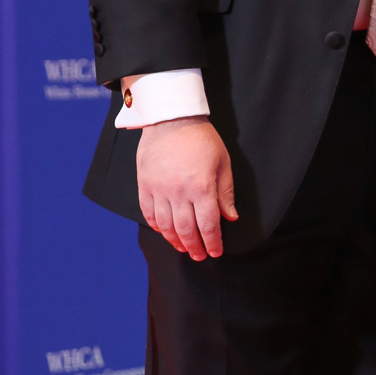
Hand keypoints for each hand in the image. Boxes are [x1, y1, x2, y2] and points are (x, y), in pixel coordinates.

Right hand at [135, 118, 236, 259]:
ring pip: (166, 225)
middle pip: (186, 230)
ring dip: (175, 240)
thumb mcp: (222, 163)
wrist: (171, 118)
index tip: (216, 252)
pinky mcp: (145, 184)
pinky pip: (148, 212)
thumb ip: (225, 193)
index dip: (213, 242)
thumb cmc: (201, 139)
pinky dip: (156, 226)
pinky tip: (164, 232)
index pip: (208, 225)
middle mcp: (179, 192)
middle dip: (194, 247)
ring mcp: (159, 189)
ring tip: (183, 248)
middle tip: (199, 256)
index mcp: (202, 187)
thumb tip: (230, 217)